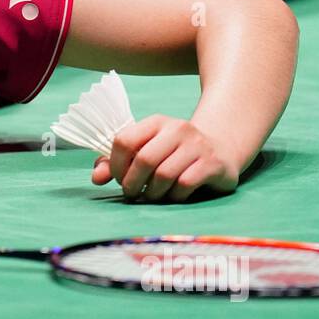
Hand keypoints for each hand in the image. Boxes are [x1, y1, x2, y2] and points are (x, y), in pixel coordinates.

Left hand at [91, 115, 239, 201]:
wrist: (221, 147)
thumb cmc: (174, 153)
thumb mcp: (147, 149)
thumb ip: (117, 162)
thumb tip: (97, 178)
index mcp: (156, 122)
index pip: (124, 140)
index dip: (116, 165)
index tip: (119, 178)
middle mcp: (177, 129)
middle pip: (144, 160)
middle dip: (132, 183)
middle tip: (132, 192)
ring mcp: (197, 145)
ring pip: (164, 175)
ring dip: (153, 192)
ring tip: (153, 195)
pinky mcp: (212, 163)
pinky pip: (184, 185)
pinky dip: (174, 196)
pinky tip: (174, 195)